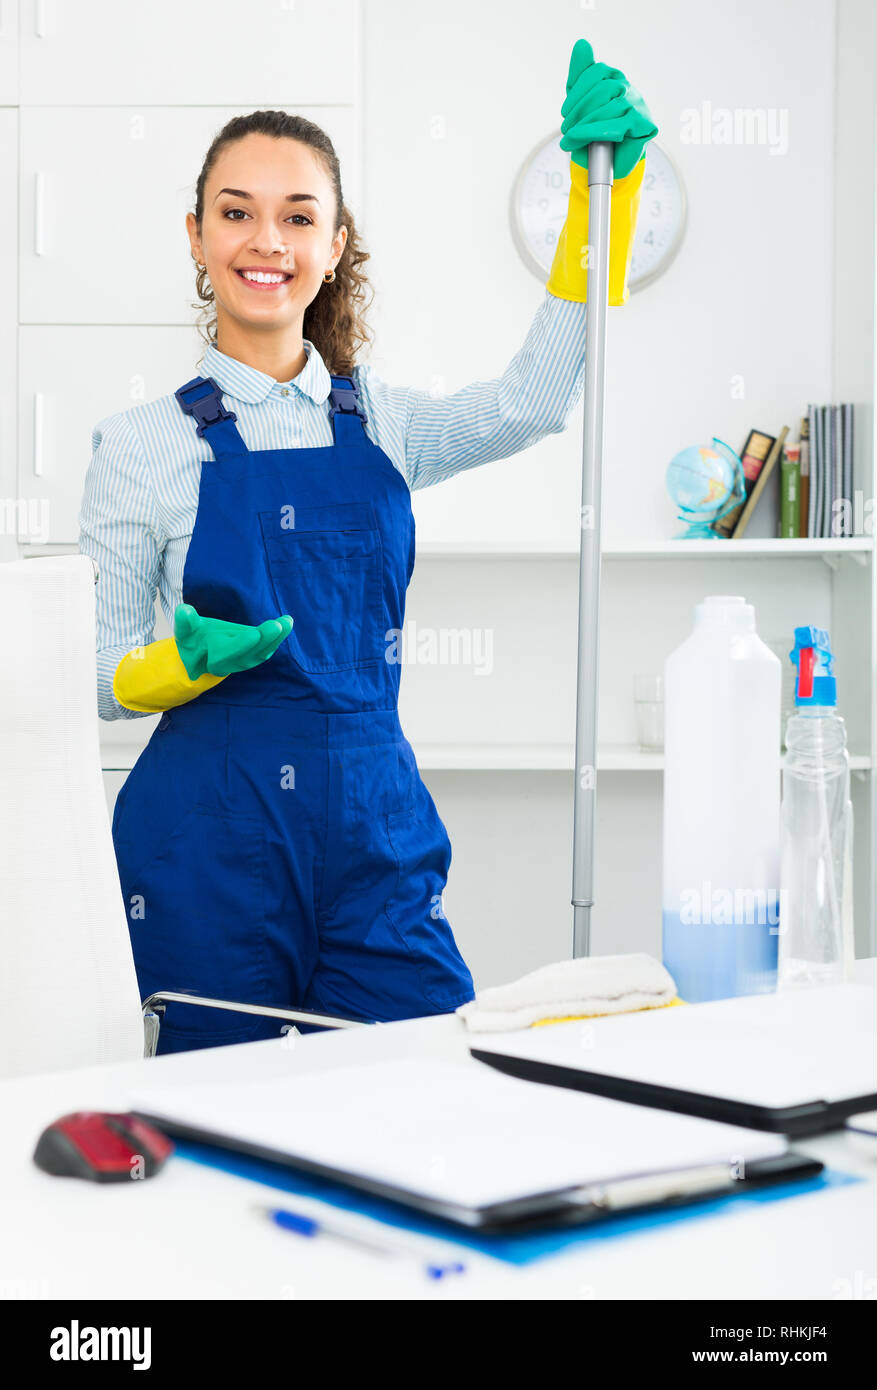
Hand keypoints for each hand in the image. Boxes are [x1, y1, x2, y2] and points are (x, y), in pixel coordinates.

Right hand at [173, 603, 292, 678]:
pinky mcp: (256, 655)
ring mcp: (246, 660)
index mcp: (214, 658)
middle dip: (265, 639)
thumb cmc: (192, 640)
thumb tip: (184, 610)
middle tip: (277, 625)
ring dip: (277, 637)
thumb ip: (185, 622)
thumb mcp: (185, 631)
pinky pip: (269, 647)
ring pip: (264, 651)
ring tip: (287, 621)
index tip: (254, 634)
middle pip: (251, 653)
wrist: (201, 653)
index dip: (240, 644)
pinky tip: (286, 622)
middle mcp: (233, 663)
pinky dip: (279, 636)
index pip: (228, 653)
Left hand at [559, 38, 657, 178]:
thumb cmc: (594, 131)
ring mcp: (638, 105)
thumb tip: (582, 43)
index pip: (597, 72)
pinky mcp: (644, 125)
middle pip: (603, 89)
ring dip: (585, 126)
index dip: (577, 92)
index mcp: (614, 78)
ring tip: (570, 139)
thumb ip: (580, 74)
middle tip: (565, 129)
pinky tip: (584, 142)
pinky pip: (618, 126)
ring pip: (610, 108)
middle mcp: (628, 88)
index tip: (564, 112)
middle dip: (579, 111)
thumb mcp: (580, 102)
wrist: (608, 163)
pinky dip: (597, 134)